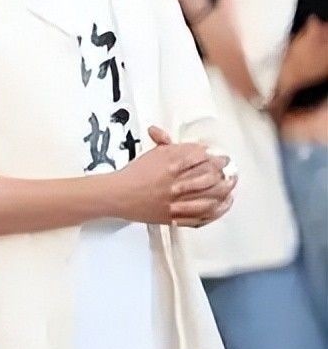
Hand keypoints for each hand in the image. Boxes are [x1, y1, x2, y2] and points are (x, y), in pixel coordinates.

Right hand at [113, 127, 235, 226]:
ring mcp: (175, 201)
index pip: (200, 157)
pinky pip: (200, 216)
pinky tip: (223, 204)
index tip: (221, 157)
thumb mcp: (150, 154)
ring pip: (208, 197)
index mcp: (168, 163)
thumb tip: (165, 132)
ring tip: (230, 185)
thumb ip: (164, 143)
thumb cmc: (133, 175)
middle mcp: (174, 182)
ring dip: (224, 191)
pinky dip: (216, 211)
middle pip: (209, 176)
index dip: (215, 157)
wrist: (117, 195)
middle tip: (231, 170)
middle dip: (224, 173)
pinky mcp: (174, 217)